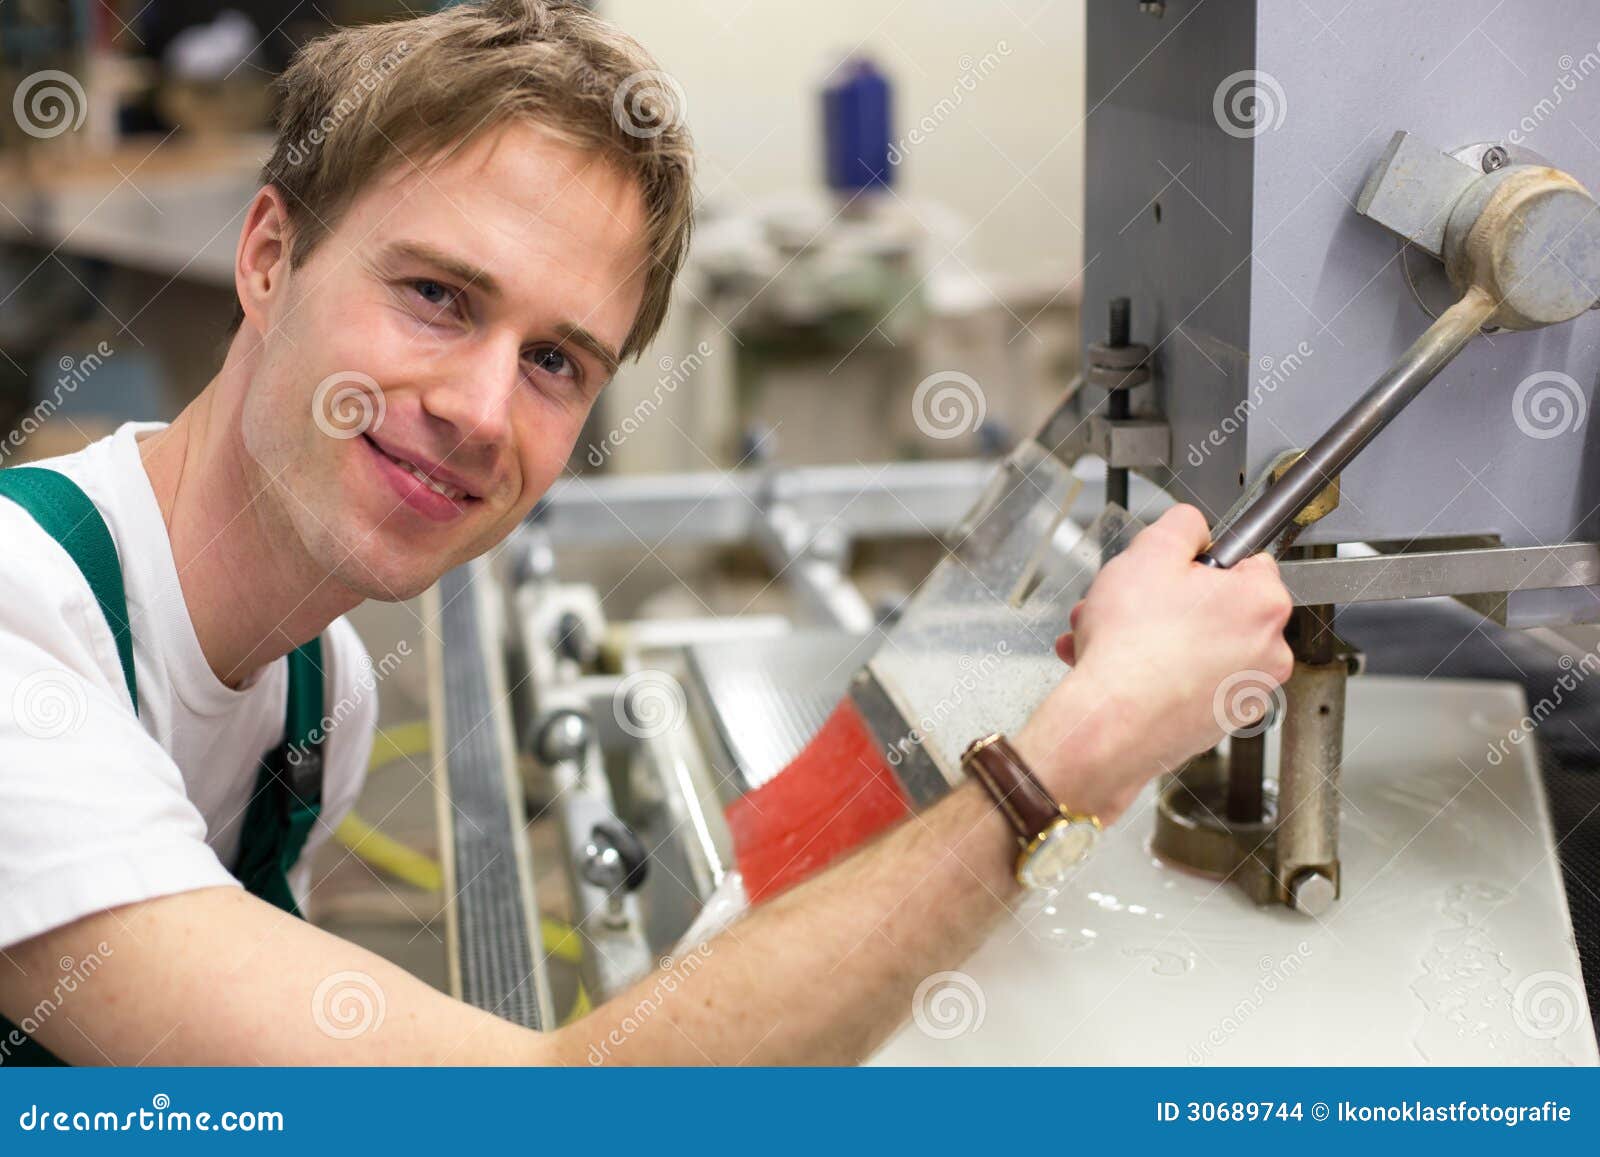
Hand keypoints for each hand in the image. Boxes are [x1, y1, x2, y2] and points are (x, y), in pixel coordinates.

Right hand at [1013, 504, 1293, 822]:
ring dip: (1150, 637)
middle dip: (1164, 601)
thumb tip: (1192, 527)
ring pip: (1195, 646)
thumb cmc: (1131, 648)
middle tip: (1125, 603)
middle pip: (1216, 606)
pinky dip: (1154, 673)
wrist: (1109, 724)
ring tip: (1104, 636)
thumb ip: (1181, 524)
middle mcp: (1267, 651)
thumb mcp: (1149, 552)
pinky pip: (1187, 683)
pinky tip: (1114, 667)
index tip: (1172, 571)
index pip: (1246, 561)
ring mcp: (1244, 693)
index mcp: (1263, 602)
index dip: (1199, 561)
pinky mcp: (1217, 722)